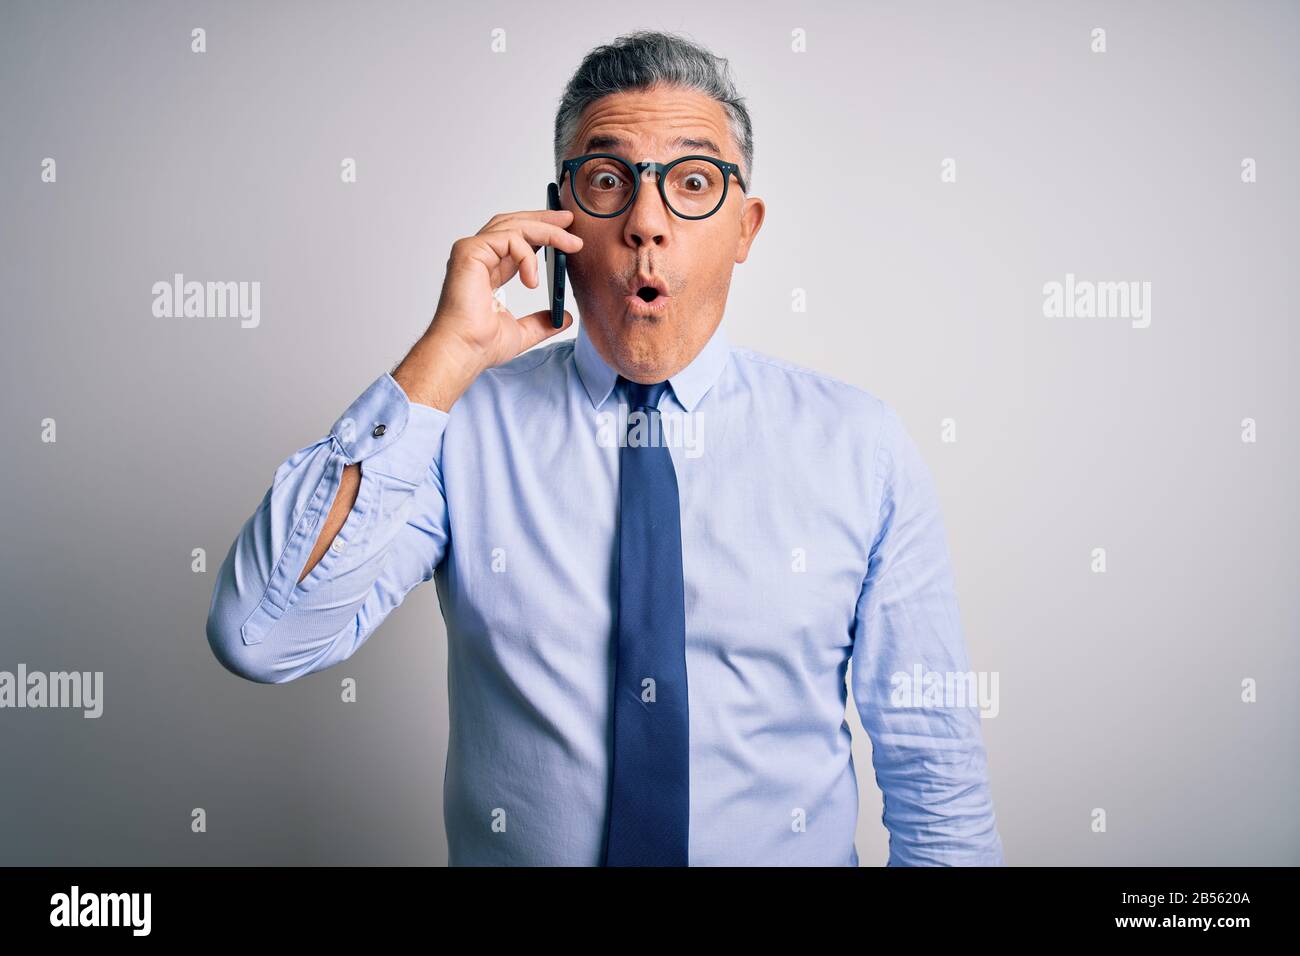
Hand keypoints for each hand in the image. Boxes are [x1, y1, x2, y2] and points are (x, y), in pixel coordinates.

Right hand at [431, 208, 583, 369]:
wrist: (464, 351)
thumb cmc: (480, 344)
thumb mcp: (522, 332)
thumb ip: (541, 322)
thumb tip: (563, 318)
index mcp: (489, 271)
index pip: (516, 240)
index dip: (541, 231)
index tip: (566, 232)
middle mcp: (479, 257)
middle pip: (514, 224)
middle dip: (544, 220)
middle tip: (570, 220)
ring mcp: (472, 251)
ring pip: (514, 226)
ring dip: (546, 231)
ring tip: (570, 244)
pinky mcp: (470, 251)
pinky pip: (508, 238)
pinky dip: (527, 255)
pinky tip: (533, 280)